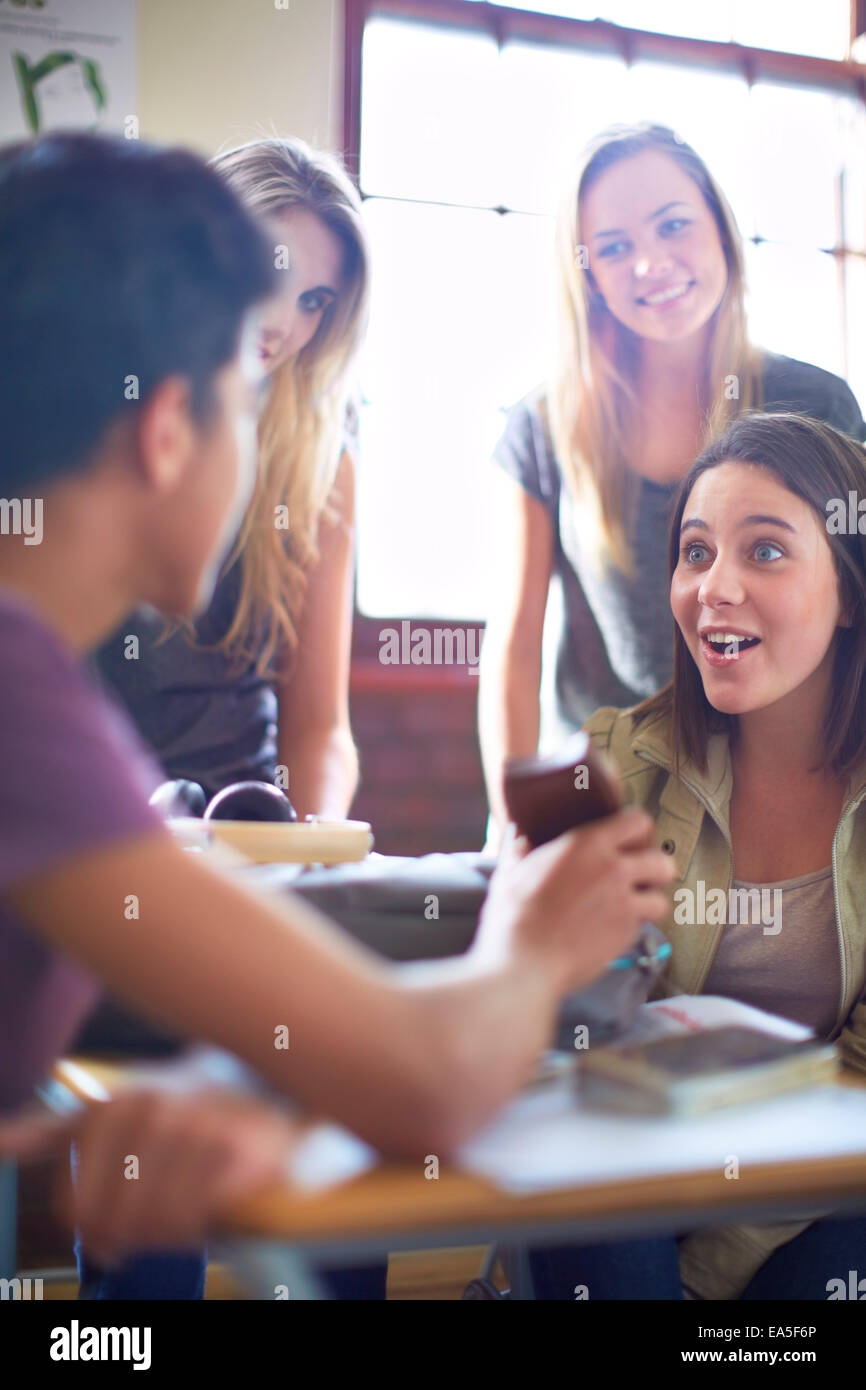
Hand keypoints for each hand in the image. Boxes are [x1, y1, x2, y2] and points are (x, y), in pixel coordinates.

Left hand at [0, 1089, 298, 1266]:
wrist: (264, 1081)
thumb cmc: (183, 1104)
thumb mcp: (111, 1109)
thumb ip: (51, 1131)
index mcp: (110, 1109)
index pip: (76, 1210)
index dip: (94, 1235)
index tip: (116, 1235)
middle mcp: (149, 1113)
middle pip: (115, 1223)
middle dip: (133, 1239)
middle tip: (154, 1233)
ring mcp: (192, 1129)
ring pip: (157, 1226)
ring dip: (170, 1236)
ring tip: (183, 1221)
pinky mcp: (235, 1150)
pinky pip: (198, 1218)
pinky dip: (201, 1227)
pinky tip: (209, 1212)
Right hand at [476, 808, 675, 994]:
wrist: (526, 962)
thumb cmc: (514, 917)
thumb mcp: (509, 874)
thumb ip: (519, 852)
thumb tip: (518, 840)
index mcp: (587, 845)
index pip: (637, 822)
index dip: (639, 830)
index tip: (632, 838)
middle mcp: (613, 870)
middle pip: (661, 861)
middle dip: (656, 869)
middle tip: (641, 876)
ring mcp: (624, 904)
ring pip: (661, 900)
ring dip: (650, 902)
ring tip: (633, 907)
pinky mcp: (626, 935)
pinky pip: (643, 927)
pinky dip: (633, 928)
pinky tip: (612, 930)